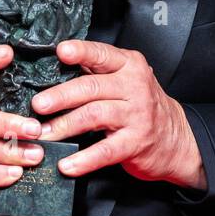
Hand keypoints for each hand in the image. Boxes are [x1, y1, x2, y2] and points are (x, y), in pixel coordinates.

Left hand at [32, 40, 206, 190]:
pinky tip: (67, 164)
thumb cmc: (141, 106)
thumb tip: (54, 68)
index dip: (81, 52)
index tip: (61, 51)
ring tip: (44, 134)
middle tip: (38, 105)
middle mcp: (134, 87)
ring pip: (94, 115)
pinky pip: (106, 151)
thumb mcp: (125, 80)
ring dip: (65, 125)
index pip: (102, 54)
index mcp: (128, 66)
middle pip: (92, 87)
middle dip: (61, 96)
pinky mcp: (135, 143)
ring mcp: (136, 115)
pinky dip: (84, 159)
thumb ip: (96, 72)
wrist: (176, 139)